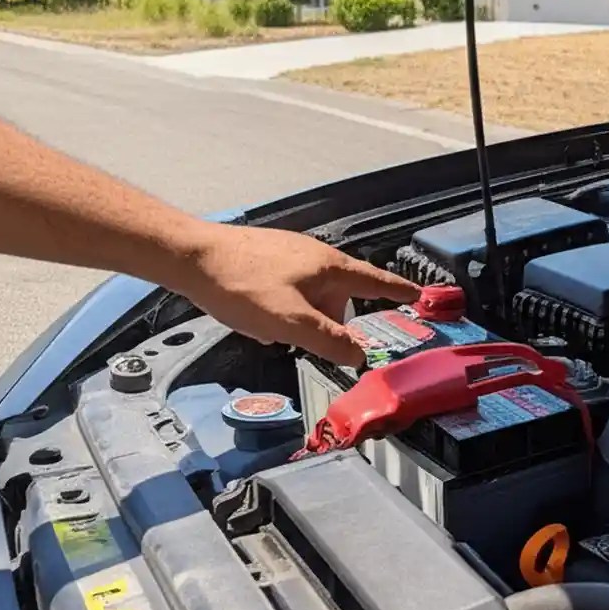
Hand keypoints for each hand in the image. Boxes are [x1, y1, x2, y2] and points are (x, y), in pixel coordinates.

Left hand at [174, 223, 419, 365]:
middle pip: (338, 296)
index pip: (374, 282)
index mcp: (329, 268)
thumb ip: (328, 341)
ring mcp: (290, 253)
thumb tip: (359, 355)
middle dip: (326, 321)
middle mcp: (315, 255)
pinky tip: (257, 315)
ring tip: (268, 327)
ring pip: (310, 295)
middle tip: (301, 339)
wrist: (190, 257)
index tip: (418, 295)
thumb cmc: (242, 286)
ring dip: (299, 316)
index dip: (397, 291)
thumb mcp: (290, 322)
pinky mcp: (266, 257)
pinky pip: (288, 288)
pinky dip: (281, 306)